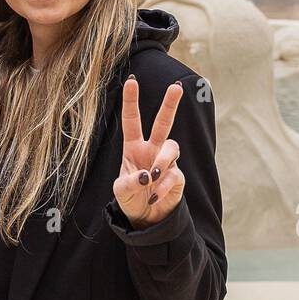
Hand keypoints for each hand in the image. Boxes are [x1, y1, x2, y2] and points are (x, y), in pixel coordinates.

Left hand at [112, 75, 184, 228]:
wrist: (146, 218)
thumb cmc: (130, 198)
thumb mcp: (121, 191)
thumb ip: (129, 182)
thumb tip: (147, 176)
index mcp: (134, 147)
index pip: (132, 120)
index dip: (131, 101)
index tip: (132, 81)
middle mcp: (152, 150)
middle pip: (162, 123)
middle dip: (170, 104)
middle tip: (176, 87)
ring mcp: (166, 162)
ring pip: (172, 147)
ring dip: (162, 161)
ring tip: (152, 178)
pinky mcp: (177, 177)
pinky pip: (174, 174)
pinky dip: (163, 186)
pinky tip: (154, 196)